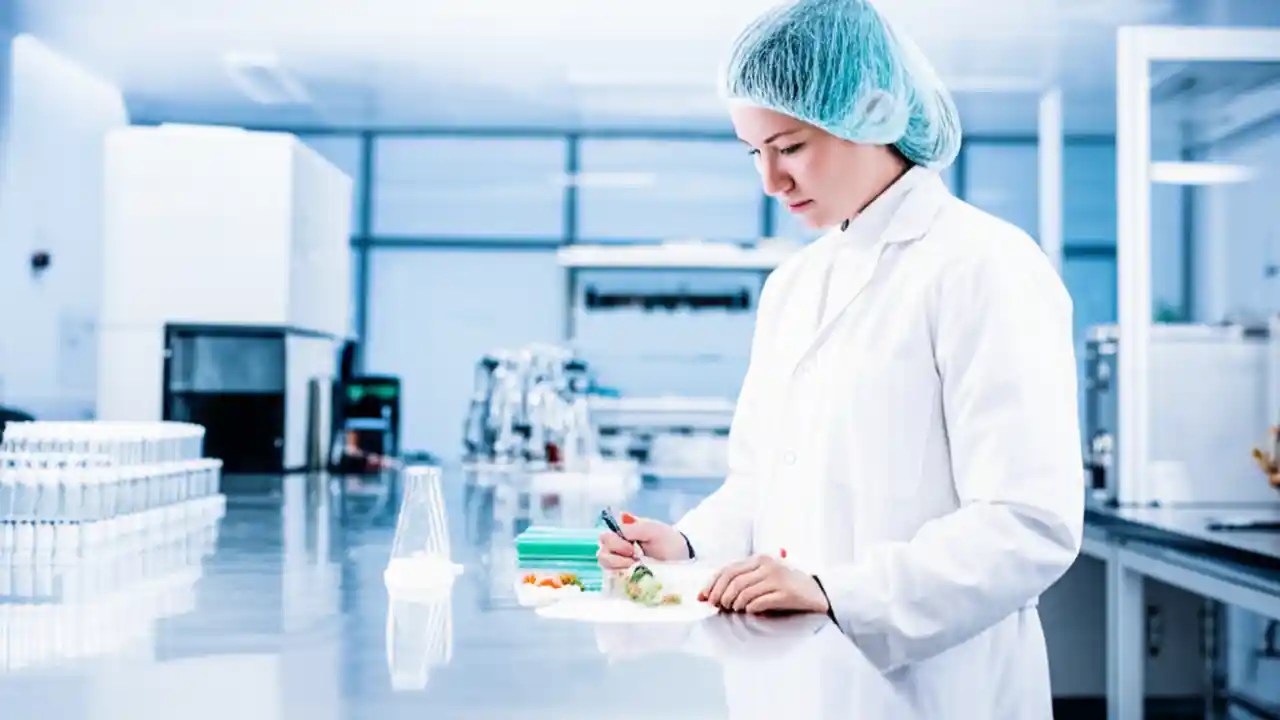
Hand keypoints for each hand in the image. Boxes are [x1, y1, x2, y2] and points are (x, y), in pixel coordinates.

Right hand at [596, 515, 689, 570]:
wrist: (683, 558)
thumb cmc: (668, 540)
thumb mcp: (653, 529)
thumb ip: (634, 528)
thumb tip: (617, 532)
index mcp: (622, 534)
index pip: (605, 538)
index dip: (615, 544)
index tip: (631, 549)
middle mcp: (618, 549)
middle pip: (602, 554)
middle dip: (616, 559)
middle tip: (635, 560)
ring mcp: (621, 565)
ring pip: (607, 568)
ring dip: (619, 569)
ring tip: (637, 568)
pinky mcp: (626, 579)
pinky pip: (615, 581)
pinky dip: (623, 579)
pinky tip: (636, 577)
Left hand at [700, 555, 830, 614]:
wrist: (817, 591)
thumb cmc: (786, 585)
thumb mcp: (764, 576)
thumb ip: (743, 580)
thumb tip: (712, 594)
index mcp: (759, 559)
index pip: (728, 569)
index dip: (712, 584)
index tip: (703, 597)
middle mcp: (767, 566)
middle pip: (733, 580)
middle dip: (720, 595)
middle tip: (717, 606)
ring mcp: (777, 579)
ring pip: (744, 592)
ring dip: (734, 603)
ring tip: (734, 609)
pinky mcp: (786, 593)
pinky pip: (760, 602)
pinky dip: (750, 608)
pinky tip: (750, 611)